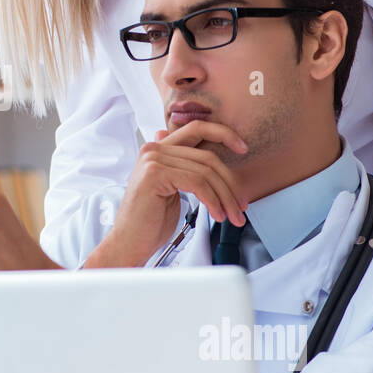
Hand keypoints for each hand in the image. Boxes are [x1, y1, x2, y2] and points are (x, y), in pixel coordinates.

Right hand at [84, 120, 249, 268]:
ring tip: (232, 216)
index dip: (223, 134)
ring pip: (206, 171)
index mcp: (157, 148)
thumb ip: (183, 169)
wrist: (129, 243)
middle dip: (231, 183)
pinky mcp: (155, 174)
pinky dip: (213, 200)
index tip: (243, 147)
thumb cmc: (149, 222)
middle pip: (207, 156)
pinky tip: (217, 215)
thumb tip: (200, 154)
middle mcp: (153, 148)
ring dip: (225, 197)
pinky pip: (197, 182)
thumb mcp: (172, 190)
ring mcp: (152, 159)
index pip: (197, 129)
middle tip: (241, 205)